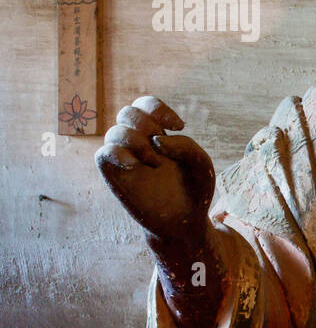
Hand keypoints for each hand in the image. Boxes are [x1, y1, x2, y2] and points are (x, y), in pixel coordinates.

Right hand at [95, 96, 215, 247]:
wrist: (185, 222)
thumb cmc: (194, 191)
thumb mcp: (201, 165)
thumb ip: (186, 146)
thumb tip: (156, 140)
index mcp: (158, 135)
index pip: (144, 105)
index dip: (157, 107)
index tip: (178, 126)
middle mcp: (138, 144)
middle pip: (127, 113)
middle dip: (146, 122)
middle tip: (162, 147)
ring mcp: (126, 160)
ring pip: (114, 131)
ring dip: (137, 142)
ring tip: (156, 164)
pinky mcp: (115, 178)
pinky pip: (102, 154)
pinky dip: (117, 153)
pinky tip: (135, 165)